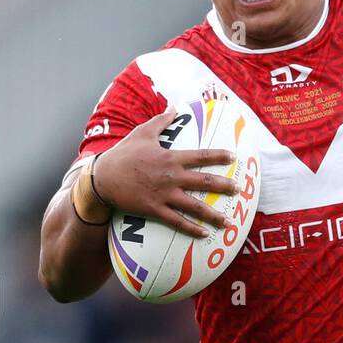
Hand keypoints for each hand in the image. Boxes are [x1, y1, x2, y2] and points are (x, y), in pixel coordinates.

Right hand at [92, 106, 239, 238]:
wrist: (103, 177)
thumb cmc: (123, 154)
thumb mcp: (142, 133)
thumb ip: (161, 120)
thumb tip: (174, 106)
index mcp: (170, 157)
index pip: (201, 156)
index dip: (219, 156)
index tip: (234, 157)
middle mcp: (171, 177)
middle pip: (204, 182)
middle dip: (223, 186)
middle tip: (239, 190)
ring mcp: (164, 194)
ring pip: (194, 206)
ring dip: (213, 215)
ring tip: (228, 222)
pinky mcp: (155, 209)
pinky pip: (177, 222)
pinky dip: (191, 229)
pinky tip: (204, 235)